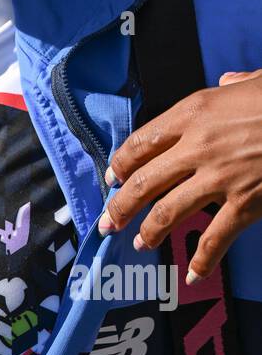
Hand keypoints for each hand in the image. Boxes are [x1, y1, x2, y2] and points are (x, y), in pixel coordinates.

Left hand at [97, 70, 261, 282]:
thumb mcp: (256, 80)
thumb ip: (234, 84)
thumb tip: (228, 79)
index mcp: (194, 112)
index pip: (141, 142)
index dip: (121, 164)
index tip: (113, 179)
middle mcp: (198, 146)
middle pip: (145, 181)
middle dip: (120, 206)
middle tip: (108, 222)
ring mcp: (220, 178)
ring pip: (169, 212)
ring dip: (149, 232)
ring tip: (140, 243)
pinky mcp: (246, 203)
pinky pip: (215, 239)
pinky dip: (202, 260)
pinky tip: (193, 275)